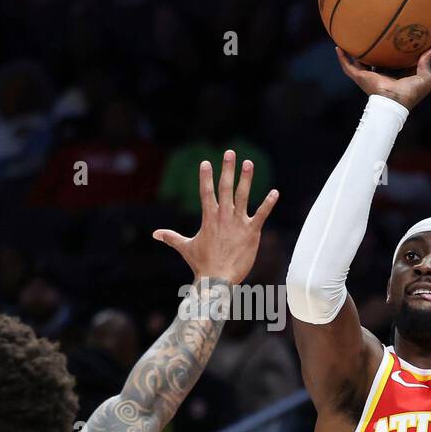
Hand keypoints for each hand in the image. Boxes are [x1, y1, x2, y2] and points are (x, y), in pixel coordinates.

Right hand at [152, 151, 278, 285]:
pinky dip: (268, 203)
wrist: (217, 279)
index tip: (206, 162)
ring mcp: (238, 223)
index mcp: (209, 218)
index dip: (205, 177)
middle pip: (225, 188)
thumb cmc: (201, 264)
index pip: (206, 192)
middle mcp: (223, 216)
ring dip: (246, 179)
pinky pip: (261, 215)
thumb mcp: (185, 247)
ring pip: (243, 196)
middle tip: (230, 152)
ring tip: (249, 163)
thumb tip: (155, 234)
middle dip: (227, 169)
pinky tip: (275, 192)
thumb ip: (171, 237)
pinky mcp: (251, 232)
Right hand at [335, 45, 430, 110]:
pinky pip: (348, 66)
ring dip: (352, 54)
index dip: (392, 55)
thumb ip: (427, 63)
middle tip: (369, 39)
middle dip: (370, 54)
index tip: (392, 41)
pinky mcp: (360, 77)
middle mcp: (380, 76)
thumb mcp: (424, 77)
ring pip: (358, 64)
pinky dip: (342, 58)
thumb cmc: (412, 93)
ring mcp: (368, 77)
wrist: (396, 101)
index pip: (392, 64)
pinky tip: (338, 47)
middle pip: (373, 63)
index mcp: (394, 77)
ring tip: (348, 41)